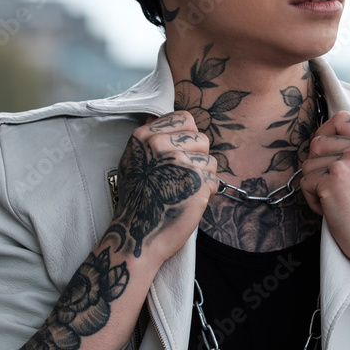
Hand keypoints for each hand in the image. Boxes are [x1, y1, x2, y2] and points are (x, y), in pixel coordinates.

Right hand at [104, 111, 217, 263]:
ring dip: (203, 176)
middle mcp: (161, 146)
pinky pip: (215, 179)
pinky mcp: (197, 182)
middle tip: (178, 177)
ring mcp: (180, 163)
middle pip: (202, 139)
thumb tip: (158, 115)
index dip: (187, 136)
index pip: (185, 118)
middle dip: (197, 158)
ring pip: (211, 160)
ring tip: (182, 189)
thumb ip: (150, 136)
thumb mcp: (134, 159)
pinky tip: (189, 200)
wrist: (138, 233)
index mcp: (145, 136)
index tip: (179, 152)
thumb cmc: (138, 198)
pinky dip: (207, 192)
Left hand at [300, 112, 349, 268]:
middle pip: (318, 141)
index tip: (325, 151)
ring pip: (308, 163)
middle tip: (334, 187)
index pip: (341, 118)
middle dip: (318, 165)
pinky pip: (304, 183)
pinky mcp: (332, 180)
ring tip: (336, 200)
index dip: (326, 132)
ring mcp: (348, 162)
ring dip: (314, 185)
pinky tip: (331, 210)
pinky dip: (312, 200)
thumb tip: (324, 139)